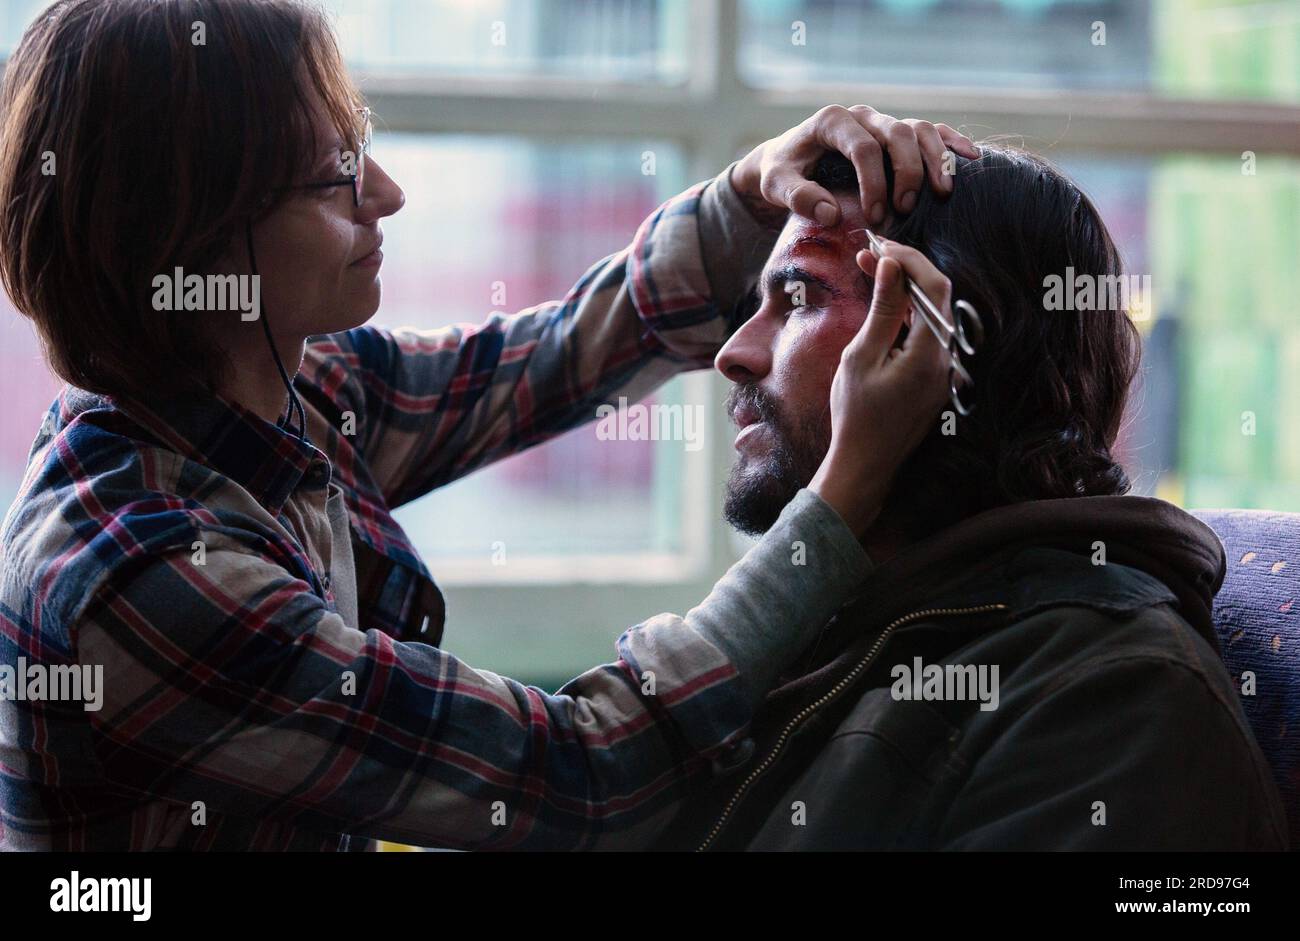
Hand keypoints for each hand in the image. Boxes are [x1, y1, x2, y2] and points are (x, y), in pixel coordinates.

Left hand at [730, 105, 978, 227]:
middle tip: (904, 209)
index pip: (863, 147)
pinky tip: (970, 158)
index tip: (874, 216)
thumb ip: (797, 197)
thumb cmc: (782, 173)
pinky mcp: (896, 134)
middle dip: (906, 171)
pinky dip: (950, 143)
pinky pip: (930, 131)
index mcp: (832, 122)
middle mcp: (862, 116)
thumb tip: (831, 214)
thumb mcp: (776, 185)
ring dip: (934, 159)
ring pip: (918, 130)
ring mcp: (882, 123)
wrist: (788, 161)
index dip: (873, 182)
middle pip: (898, 133)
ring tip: (941, 193)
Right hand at [809, 239, 955, 536]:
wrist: (864, 465)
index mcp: (931, 352)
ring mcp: (943, 370)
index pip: (935, 287)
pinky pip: (927, 333)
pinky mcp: (934, 378)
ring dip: (905, 289)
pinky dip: (907, 313)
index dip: (910, 259)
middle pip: (938, 297)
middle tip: (870, 254)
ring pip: (932, 313)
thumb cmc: (856, 415)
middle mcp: (946, 358)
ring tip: (870, 271)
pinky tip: (882, 306)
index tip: (880, 246)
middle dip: (906, 269)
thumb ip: (883, 308)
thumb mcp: (862, 356)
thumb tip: (892, 265)